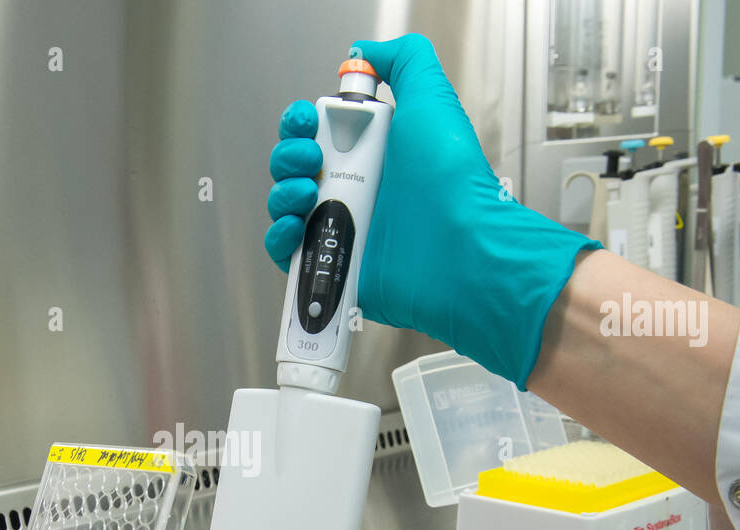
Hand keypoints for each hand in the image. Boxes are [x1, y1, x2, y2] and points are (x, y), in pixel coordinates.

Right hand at [265, 34, 599, 387]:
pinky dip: (279, 239)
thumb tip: (368, 51)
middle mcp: (356, 189)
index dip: (300, 124)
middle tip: (311, 159)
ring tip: (307, 194)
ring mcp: (344, 229)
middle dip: (288, 156)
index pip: (316, 132)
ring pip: (286, 208)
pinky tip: (294, 228)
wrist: (460, 246)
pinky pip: (288, 254)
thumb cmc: (450, 179)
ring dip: (282, 194)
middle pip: (294, 168)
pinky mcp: (335, 267)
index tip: (307, 121)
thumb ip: (403, 60)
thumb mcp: (431, 97)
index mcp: (371, 151)